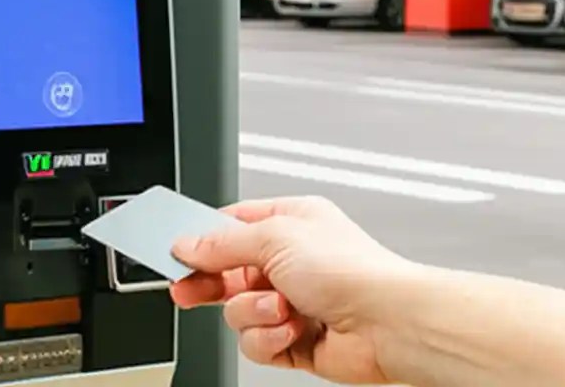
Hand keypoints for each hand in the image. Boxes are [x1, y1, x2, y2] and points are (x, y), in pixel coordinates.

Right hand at [170, 197, 419, 383]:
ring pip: (237, 311)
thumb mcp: (274, 237)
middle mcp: (291, 261)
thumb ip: (222, 242)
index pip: (230, 227)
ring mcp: (291, 302)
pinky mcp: (293, 340)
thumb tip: (187, 243)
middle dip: (209, 284)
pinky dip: (269, 338)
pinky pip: (256, 342)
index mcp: (290, 222)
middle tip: (186, 290)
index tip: (174, 251)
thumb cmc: (352, 270)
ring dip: (252, 313)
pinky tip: (291, 331)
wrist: (390, 324)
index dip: (200, 240)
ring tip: (278, 309)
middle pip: (227, 272)